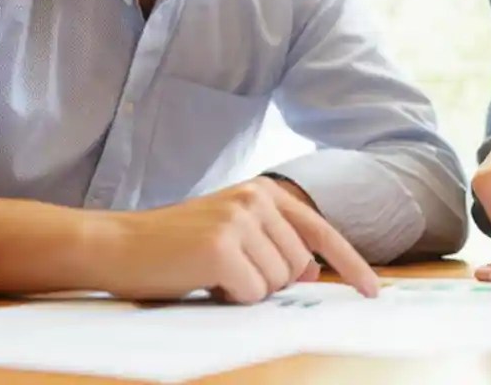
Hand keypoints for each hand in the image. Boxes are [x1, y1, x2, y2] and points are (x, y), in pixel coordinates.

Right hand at [94, 177, 378, 302]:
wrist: (116, 244)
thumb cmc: (174, 246)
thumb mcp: (231, 231)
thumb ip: (273, 242)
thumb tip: (312, 272)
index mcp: (263, 191)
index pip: (321, 232)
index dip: (352, 266)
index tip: (373, 293)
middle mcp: (255, 198)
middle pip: (299, 268)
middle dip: (269, 282)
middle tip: (226, 272)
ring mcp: (239, 220)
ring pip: (277, 284)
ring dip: (247, 291)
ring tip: (211, 273)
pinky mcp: (221, 247)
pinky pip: (252, 295)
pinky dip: (230, 299)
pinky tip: (202, 280)